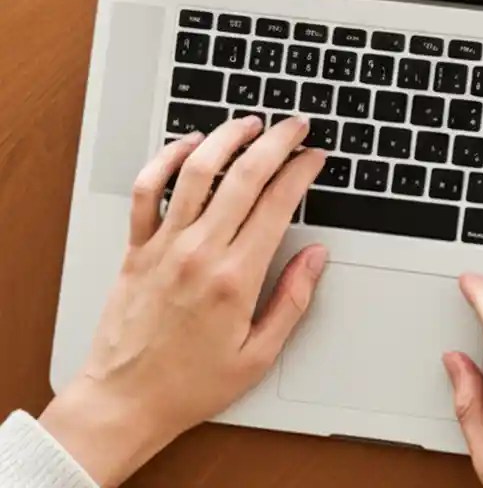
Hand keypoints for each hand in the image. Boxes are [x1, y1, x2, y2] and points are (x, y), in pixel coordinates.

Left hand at [40, 116, 328, 486]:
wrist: (125, 400)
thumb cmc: (191, 384)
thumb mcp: (260, 354)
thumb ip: (293, 300)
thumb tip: (316, 257)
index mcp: (236, 278)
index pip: (278, 203)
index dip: (302, 171)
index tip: (316, 157)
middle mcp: (199, 252)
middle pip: (245, 175)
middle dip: (277, 142)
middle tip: (295, 127)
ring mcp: (164, 245)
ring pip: (198, 171)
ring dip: (227, 138)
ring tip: (250, 123)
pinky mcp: (137, 248)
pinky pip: (148, 190)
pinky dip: (167, 159)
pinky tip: (188, 145)